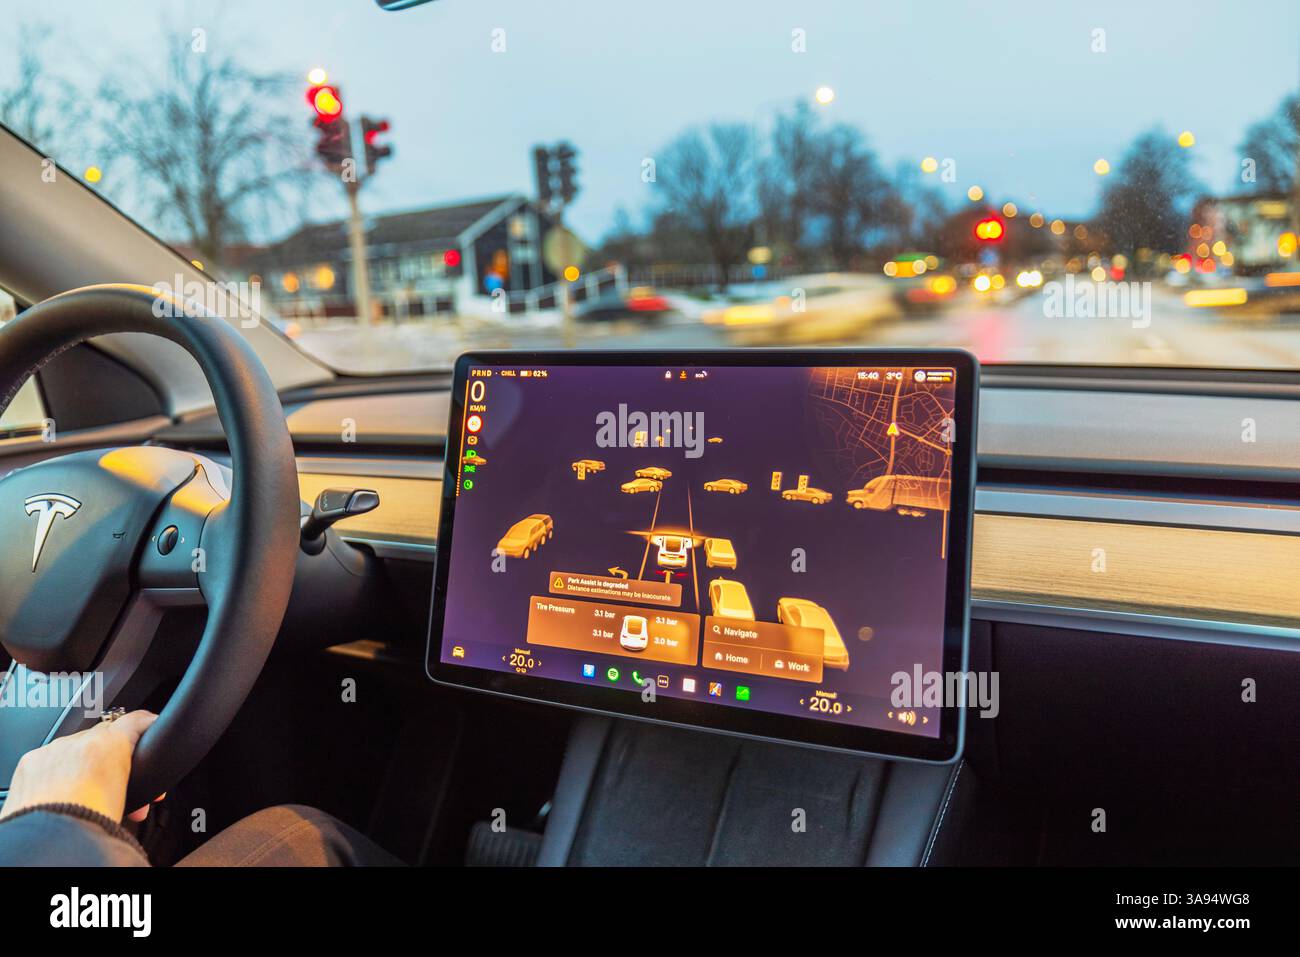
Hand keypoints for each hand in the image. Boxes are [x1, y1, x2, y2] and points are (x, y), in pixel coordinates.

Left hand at [0, 710, 161, 822]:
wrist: (51, 840)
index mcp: (110, 744)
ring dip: (86, 764)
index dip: (147, 726)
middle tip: (123, 784)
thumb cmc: (91, 822)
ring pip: (77, 748)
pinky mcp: (30, 763)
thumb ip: (137, 781)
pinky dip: (60, 771)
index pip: (137, 720)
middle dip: (115, 757)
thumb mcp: (130, 799)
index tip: (151, 731)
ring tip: (90, 793)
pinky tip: (65, 792)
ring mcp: (53, 751)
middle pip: (105, 736)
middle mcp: (80, 741)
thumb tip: (142, 789)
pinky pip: (52, 758)